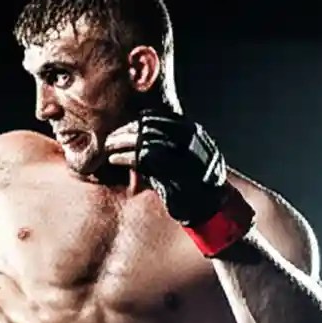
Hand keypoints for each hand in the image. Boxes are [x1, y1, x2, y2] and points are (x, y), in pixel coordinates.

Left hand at [103, 109, 227, 223]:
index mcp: (191, 132)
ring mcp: (181, 155)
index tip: (121, 131)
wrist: (213, 203)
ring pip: (143, 141)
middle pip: (147, 128)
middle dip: (124, 133)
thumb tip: (137, 132)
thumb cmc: (194, 180)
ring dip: (121, 144)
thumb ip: (167, 141)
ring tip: (108, 149)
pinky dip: (124, 157)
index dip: (134, 124)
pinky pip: (142, 159)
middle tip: (109, 140)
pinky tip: (115, 160)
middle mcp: (188, 140)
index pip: (156, 119)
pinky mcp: (171, 173)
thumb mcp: (185, 153)